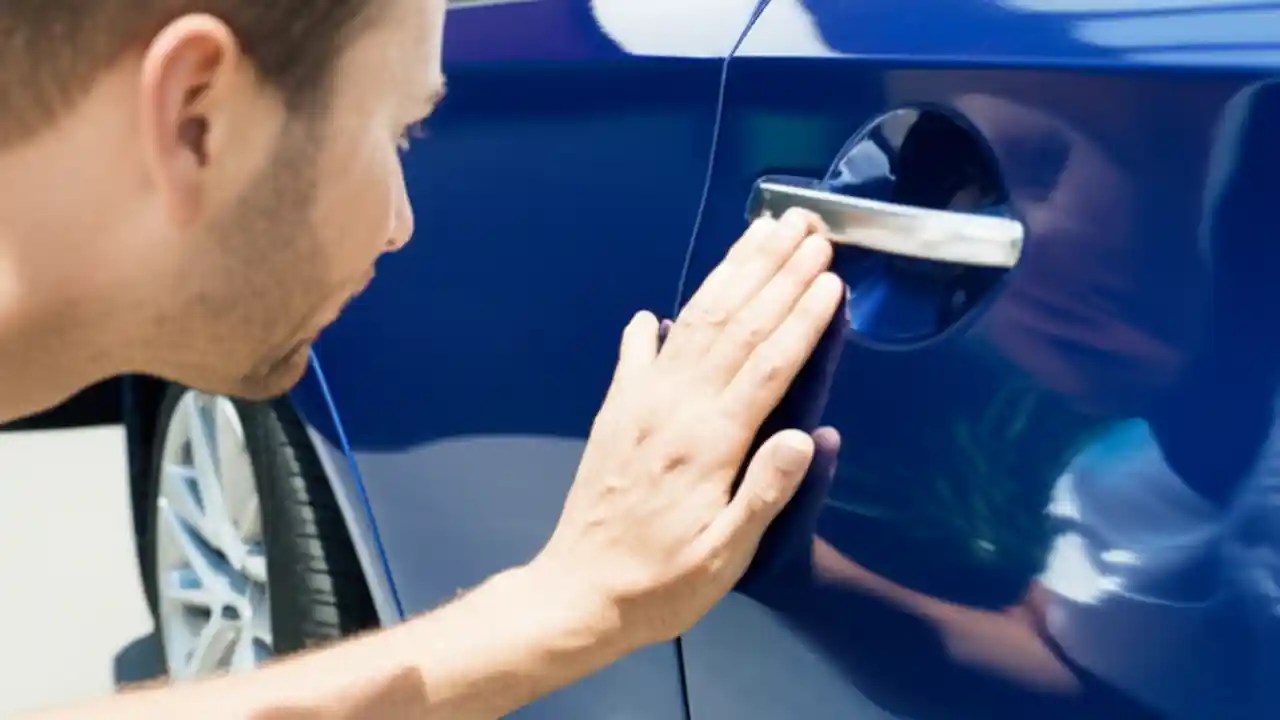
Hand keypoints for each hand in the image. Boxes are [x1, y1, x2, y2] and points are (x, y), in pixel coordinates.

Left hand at [533, 208, 844, 651]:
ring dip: (730, 276)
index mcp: (709, 442)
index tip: (831, 277)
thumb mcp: (726, 557)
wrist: (578, 592)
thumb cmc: (663, 584)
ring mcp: (639, 404)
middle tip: (808, 227)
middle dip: (775, 272)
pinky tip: (656, 307)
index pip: (767, 365)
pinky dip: (651, 327)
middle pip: (734, 326)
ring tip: (760, 235)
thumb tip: (806, 434)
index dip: (802, 319)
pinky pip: (635, 356)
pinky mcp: (614, 412)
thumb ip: (765, 492)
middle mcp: (674, 408)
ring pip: (692, 324)